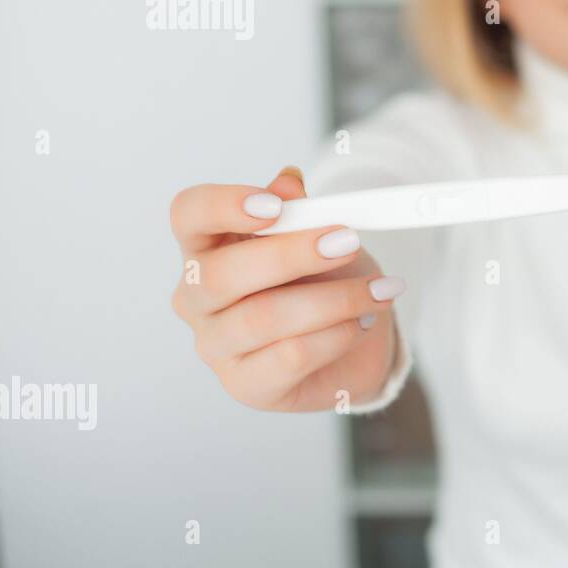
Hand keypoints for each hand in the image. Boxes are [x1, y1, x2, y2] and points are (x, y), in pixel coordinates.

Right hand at [169, 166, 404, 411]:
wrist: (356, 338)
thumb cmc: (325, 279)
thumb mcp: (319, 235)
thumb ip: (299, 210)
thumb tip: (288, 181)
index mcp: (206, 247)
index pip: (188, 214)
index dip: (222, 205)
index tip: (275, 204)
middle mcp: (198, 297)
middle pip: (222, 273)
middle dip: (292, 254)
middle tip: (348, 241)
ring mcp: (216, 346)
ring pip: (264, 317)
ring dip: (335, 299)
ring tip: (379, 289)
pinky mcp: (247, 385)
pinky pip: (291, 356)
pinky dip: (337, 335)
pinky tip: (363, 322)